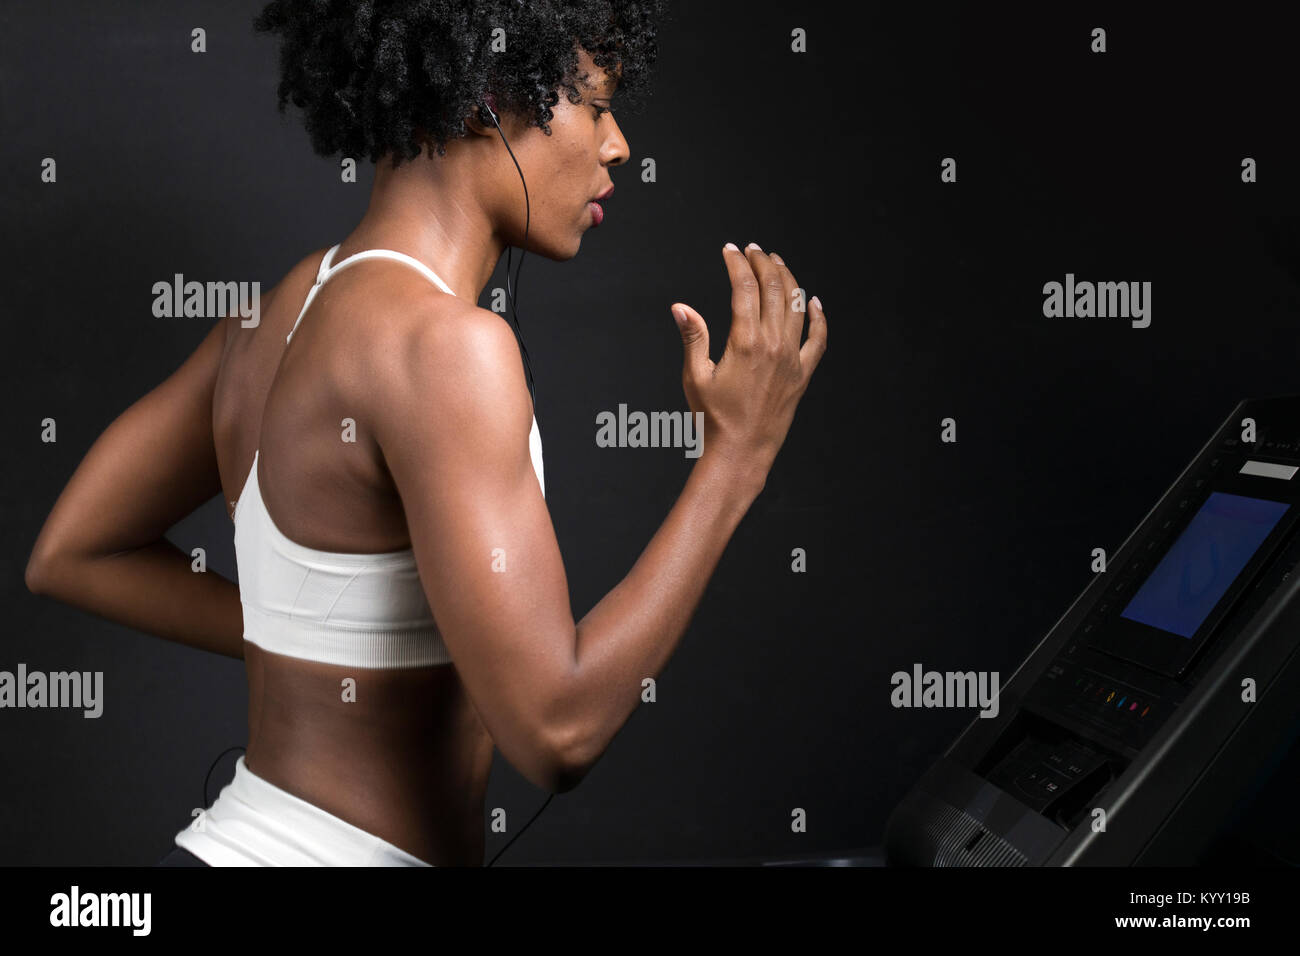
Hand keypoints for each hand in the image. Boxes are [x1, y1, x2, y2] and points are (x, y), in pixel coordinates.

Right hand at [671, 242, 827, 485]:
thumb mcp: (695, 376)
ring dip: (788, 279)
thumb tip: (680, 307)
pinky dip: (818, 317)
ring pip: (796, 306)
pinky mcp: (802, 374)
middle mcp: (773, 345)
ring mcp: (792, 359)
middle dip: (763, 263)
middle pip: (774, 288)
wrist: (741, 452)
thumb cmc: (713, 418)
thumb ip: (693, 337)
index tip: (729, 250)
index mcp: (745, 342)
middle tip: (752, 250)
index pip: (744, 288)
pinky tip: (814, 301)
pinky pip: (818, 339)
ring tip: (777, 263)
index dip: (736, 263)